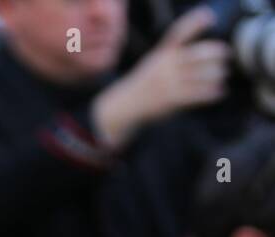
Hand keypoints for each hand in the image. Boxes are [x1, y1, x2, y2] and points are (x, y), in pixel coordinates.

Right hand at [93, 6, 229, 149]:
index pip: (179, 33)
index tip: (210, 16)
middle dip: (218, 52)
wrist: (126, 104)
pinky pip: (200, 94)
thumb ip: (175, 53)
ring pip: (204, 74)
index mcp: (163, 53)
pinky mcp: (173, 99)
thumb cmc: (146, 81)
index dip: (195, 22)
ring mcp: (170, 82)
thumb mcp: (155, 60)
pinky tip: (219, 91)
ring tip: (222, 75)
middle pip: (200, 54)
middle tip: (226, 54)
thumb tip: (207, 50)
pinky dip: (213, 92)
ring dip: (217, 74)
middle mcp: (167, 65)